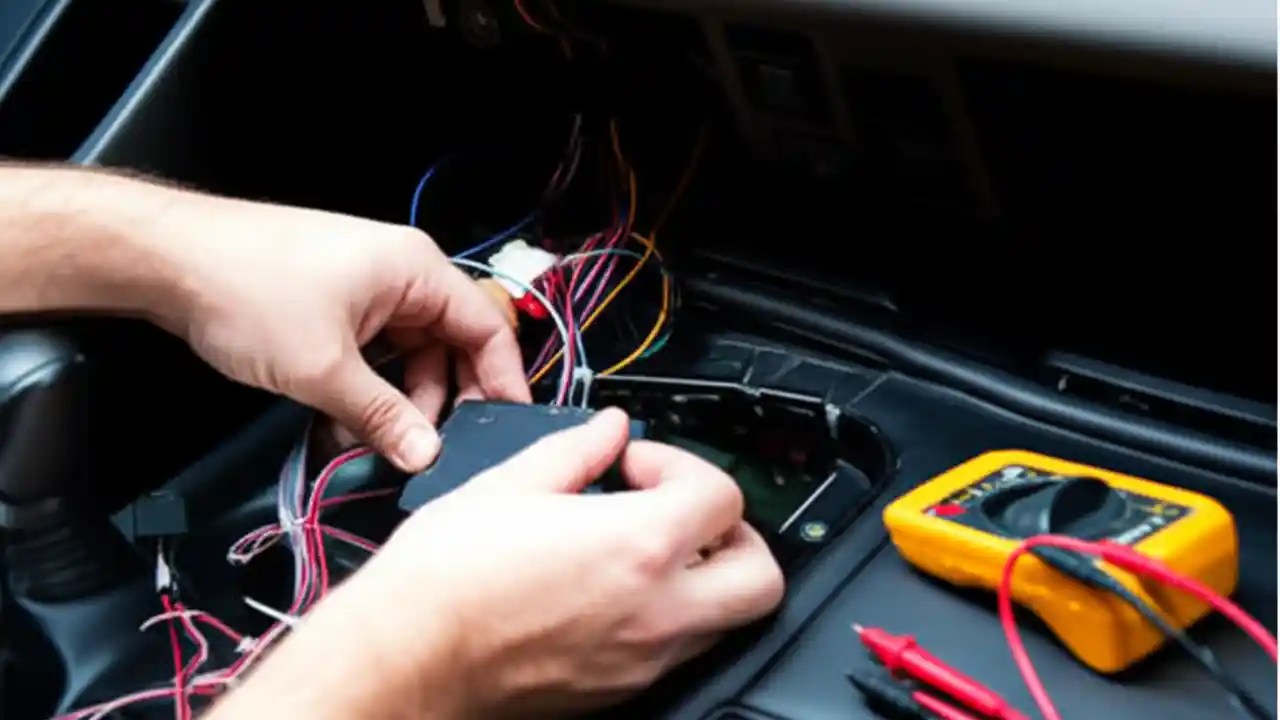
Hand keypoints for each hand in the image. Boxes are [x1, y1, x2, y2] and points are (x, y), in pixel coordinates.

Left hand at [151, 190, 529, 470]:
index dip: (503, 382)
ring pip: (406, 358)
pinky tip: (340, 425)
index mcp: (416, 270)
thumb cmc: (244, 285)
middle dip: (434, 404)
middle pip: (448, 349)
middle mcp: (400, 275)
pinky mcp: (337, 304)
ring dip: (391, 405)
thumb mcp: (323, 369)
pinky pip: (372, 355)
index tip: (507, 428)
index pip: (488, 329)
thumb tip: (425, 454)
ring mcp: (367, 289)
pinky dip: (362, 392)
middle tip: (422, 450)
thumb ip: (383, 417)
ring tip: (366, 443)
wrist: (168, 259)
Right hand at [220, 409, 785, 718]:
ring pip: (725, 620)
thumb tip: (608, 430)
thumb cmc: (441, 583)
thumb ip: (576, 451)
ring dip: (703, 577)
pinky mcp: (617, 693)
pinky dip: (666, 617)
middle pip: (760, 576)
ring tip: (645, 550)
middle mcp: (656, 613)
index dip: (683, 464)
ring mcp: (641, 662)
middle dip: (734, 534)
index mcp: (639, 547)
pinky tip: (610, 591)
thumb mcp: (508, 486)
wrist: (400, 661)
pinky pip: (675, 652)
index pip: (723, 496)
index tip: (639, 465)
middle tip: (682, 510)